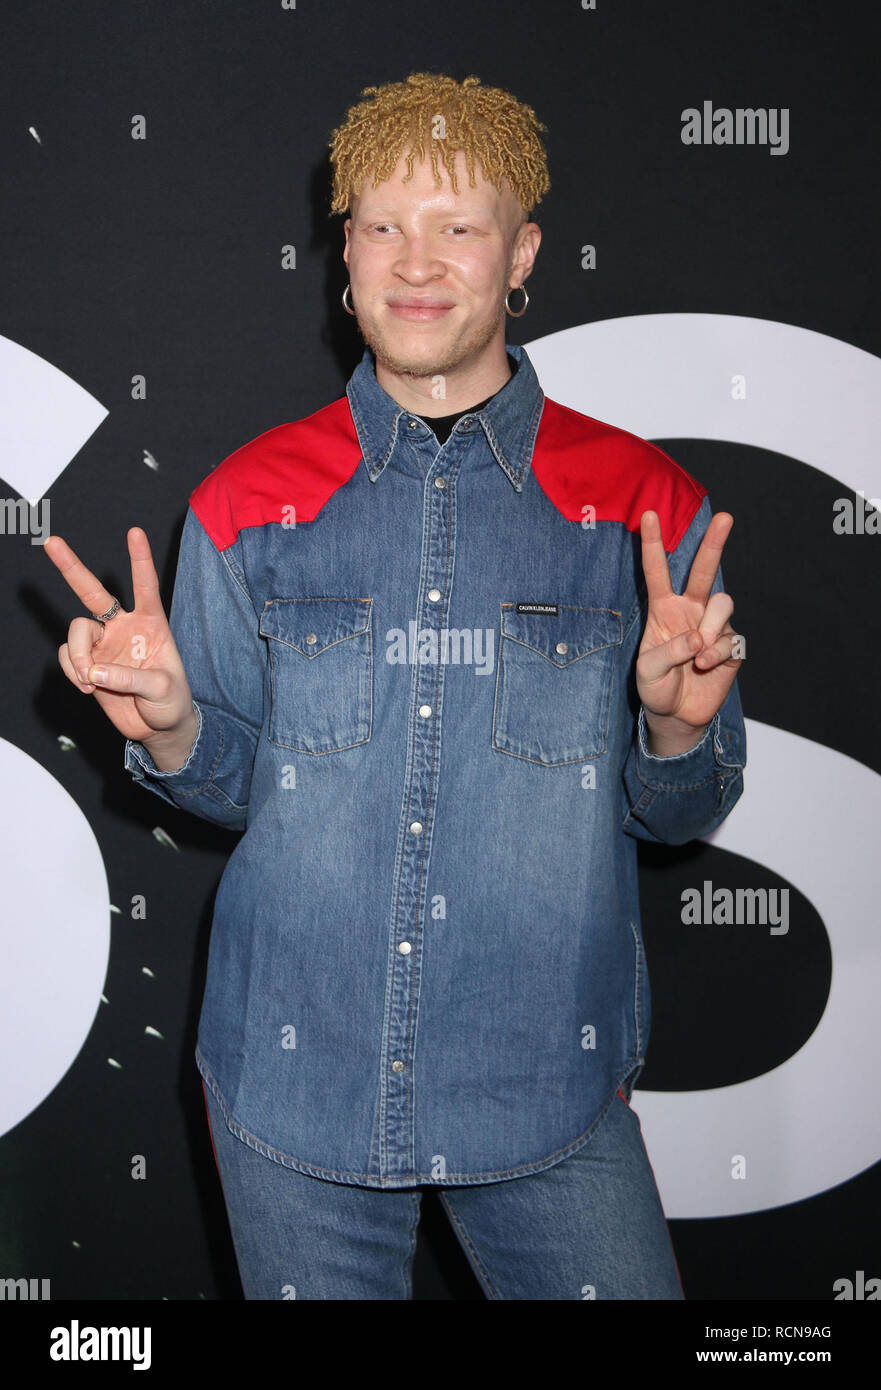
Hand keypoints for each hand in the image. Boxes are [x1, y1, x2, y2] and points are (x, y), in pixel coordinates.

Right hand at [44, 527, 195, 747]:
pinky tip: (88, 687)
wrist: (157, 728)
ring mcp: (103, 643)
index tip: (134, 532)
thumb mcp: (162, 689)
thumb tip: (94, 672)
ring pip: (76, 631)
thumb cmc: (170, 702)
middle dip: (72, 568)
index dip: (140, 560)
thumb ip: (131, 679)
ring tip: (91, 681)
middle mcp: (123, 627)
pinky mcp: (88, 663)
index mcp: (152, 624)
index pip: (145, 587)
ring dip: (79, 656)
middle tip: (52, 542)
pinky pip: (68, 656)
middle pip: (93, 592)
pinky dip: (72, 671)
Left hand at [636, 509, 741, 746]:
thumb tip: (698, 637)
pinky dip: (716, 654)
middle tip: (725, 518)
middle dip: (714, 543)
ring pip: (722, 604)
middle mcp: (691, 611)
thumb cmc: (656, 686)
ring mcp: (714, 626)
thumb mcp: (648, 670)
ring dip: (711, 628)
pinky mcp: (731, 646)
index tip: (648, 515)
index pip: (657, 571)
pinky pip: (731, 639)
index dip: (652, 543)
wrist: (676, 714)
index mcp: (664, 609)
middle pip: (703, 571)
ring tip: (697, 656)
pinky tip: (705, 667)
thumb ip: (668, 651)